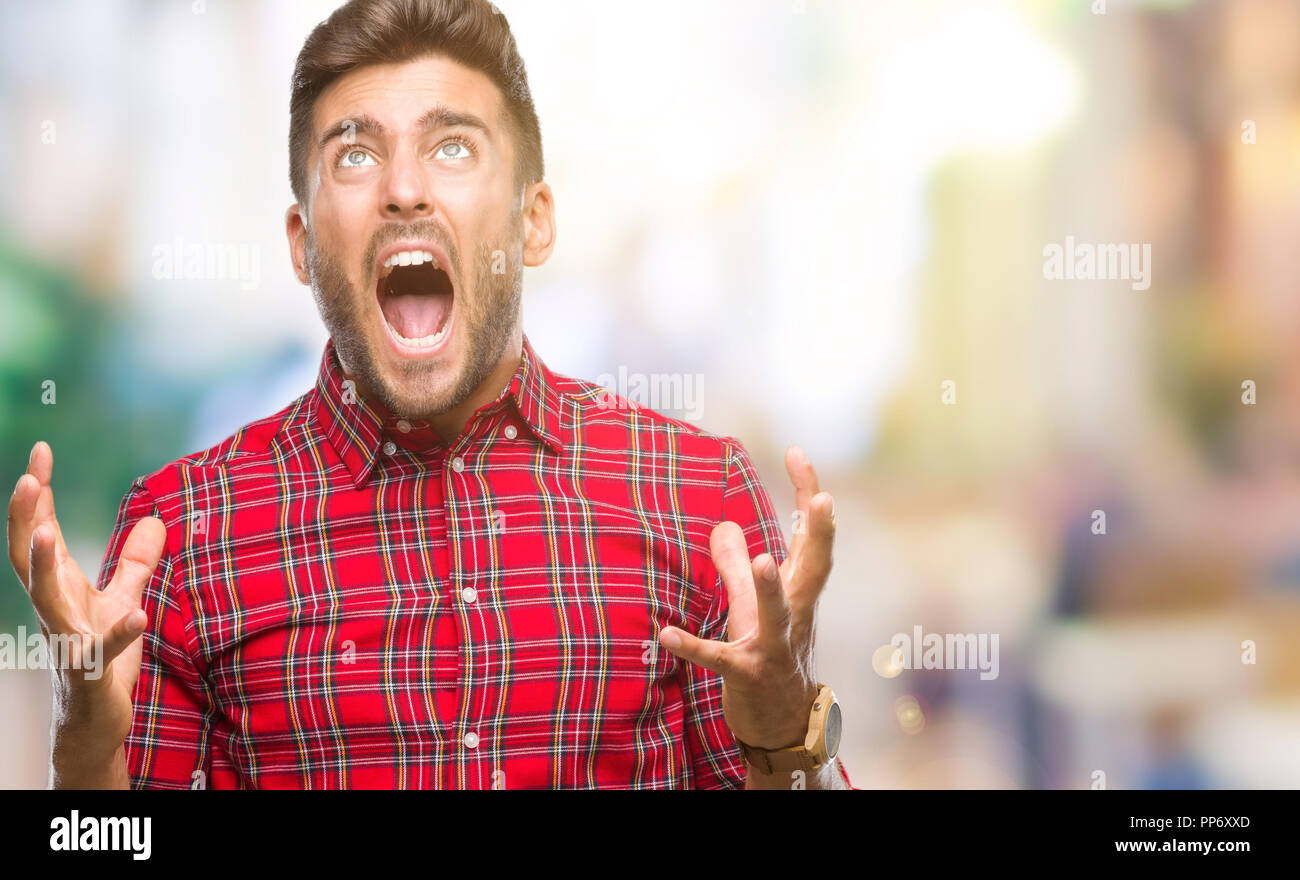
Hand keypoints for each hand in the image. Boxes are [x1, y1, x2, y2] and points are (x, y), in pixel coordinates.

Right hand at [6, 441, 165, 780]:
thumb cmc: (101, 658)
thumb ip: (134, 563)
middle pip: (28, 556)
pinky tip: (137, 617)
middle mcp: (55, 608)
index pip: (39, 531)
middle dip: (24, 517)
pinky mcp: (91, 671)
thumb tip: (154, 520)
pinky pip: (102, 650)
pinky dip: (118, 632)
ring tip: (47, 532)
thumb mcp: (122, 600)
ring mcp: (68, 639)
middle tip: (25, 477)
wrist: (95, 720)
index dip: (37, 494)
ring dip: (43, 565)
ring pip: (46, 600)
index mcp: (59, 588)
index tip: (39, 451)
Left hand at [658, 445, 834, 748]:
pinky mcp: (746, 674)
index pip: (810, 537)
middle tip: (824, 498)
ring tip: (760, 559)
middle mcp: (795, 615)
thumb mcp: (752, 606)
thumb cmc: (770, 656)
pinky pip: (720, 658)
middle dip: (821, 534)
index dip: (807, 495)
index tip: (797, 452)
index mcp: (798, 592)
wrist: (783, 725)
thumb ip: (736, 565)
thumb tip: (723, 525)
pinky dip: (693, 646)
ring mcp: (774, 646)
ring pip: (777, 614)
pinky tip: (666, 633)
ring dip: (770, 589)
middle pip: (814, 570)